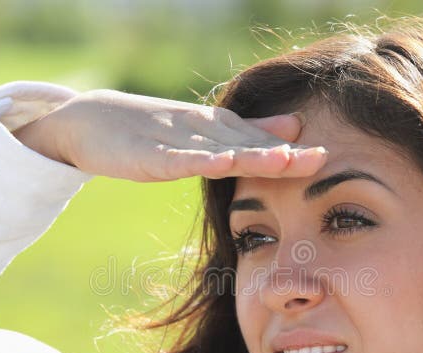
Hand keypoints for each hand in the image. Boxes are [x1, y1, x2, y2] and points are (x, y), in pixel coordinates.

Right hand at [13, 89, 326, 180]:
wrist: (91, 121)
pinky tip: (220, 161)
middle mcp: (202, 132)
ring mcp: (175, 143)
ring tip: (285, 159)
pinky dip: (198, 160)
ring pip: (218, 149)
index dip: (293, 152)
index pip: (260, 143)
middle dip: (284, 154)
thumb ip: (249, 132)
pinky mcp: (149, 156)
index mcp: (217, 131)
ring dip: (252, 154)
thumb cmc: (150, 131)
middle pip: (248, 144)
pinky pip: (176, 160)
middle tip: (321, 159)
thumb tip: (296, 129)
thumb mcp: (205, 132)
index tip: (331, 159)